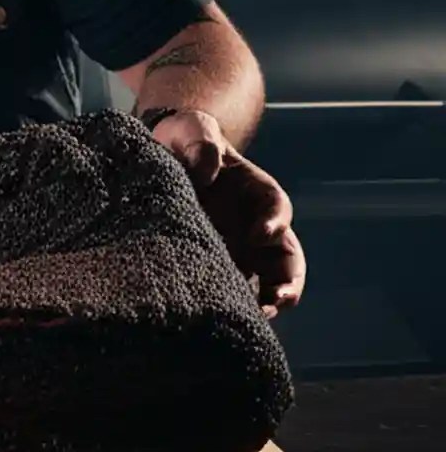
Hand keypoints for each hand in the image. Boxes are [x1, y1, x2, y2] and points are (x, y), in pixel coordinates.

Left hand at [151, 109, 306, 319]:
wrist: (164, 159)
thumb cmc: (184, 142)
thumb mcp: (191, 131)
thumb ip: (201, 144)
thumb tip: (205, 173)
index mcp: (256, 191)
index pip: (276, 206)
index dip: (274, 221)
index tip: (261, 233)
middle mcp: (255, 225)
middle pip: (286, 256)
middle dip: (286, 280)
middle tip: (275, 299)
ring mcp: (238, 248)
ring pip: (267, 281)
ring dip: (268, 302)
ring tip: (257, 319)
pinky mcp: (214, 264)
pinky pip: (233, 289)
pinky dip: (235, 305)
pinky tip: (224, 320)